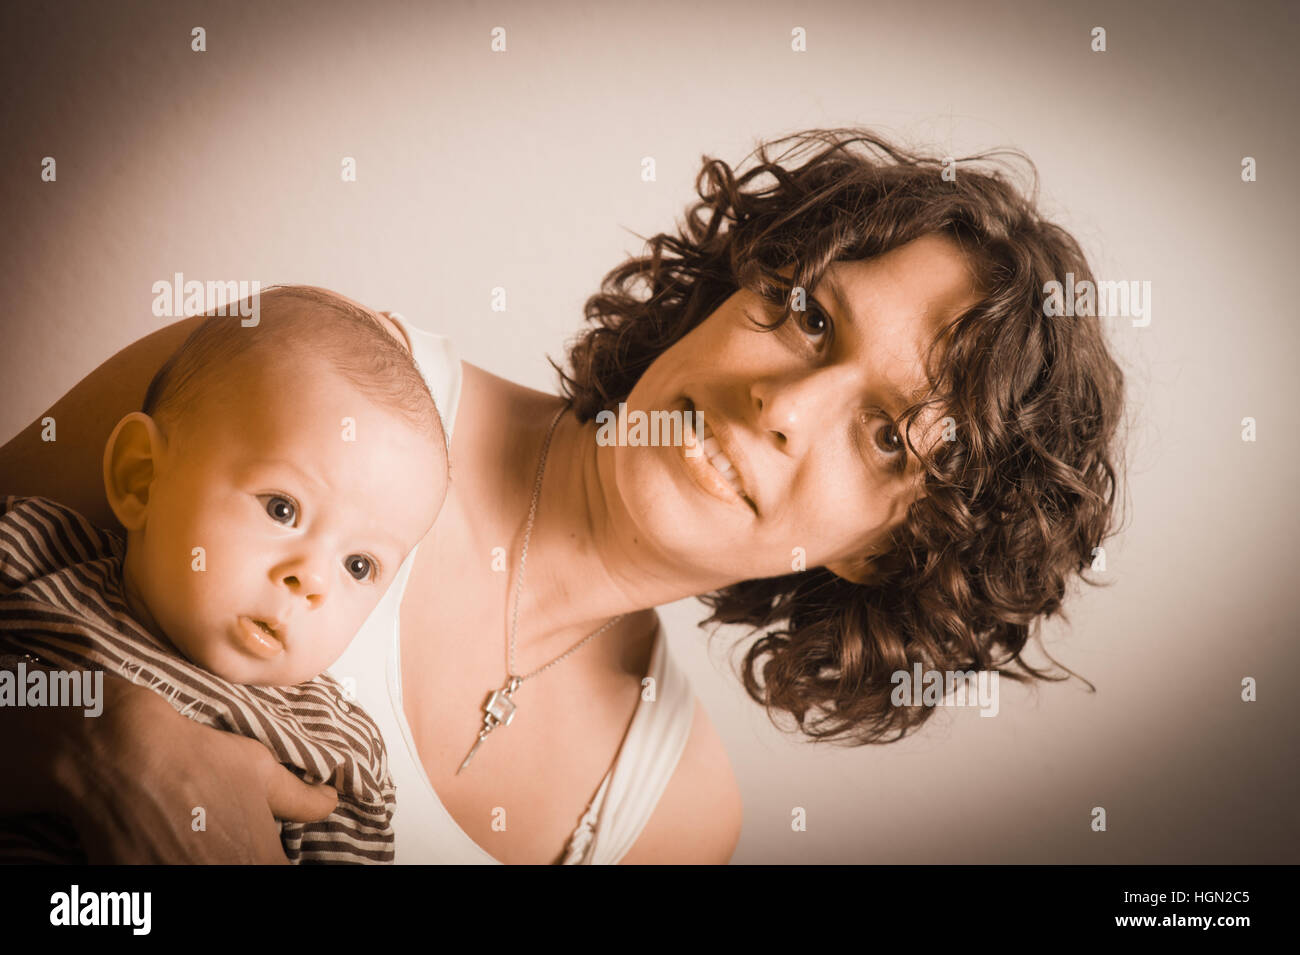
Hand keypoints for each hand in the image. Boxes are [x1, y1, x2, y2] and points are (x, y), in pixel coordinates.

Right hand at [56, 676, 338, 863]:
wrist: (122, 755)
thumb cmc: (198, 759)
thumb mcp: (261, 771)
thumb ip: (302, 798)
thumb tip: (331, 802)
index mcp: (259, 864)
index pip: (281, 875)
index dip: (271, 859)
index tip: (262, 848)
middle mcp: (220, 879)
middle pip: (247, 875)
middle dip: (239, 858)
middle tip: (219, 839)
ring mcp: (175, 887)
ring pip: (203, 877)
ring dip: (204, 862)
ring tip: (191, 841)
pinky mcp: (135, 891)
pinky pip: (159, 884)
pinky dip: (167, 866)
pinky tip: (165, 847)